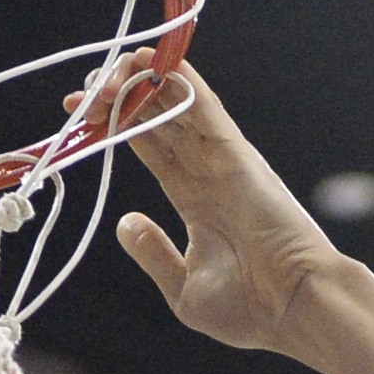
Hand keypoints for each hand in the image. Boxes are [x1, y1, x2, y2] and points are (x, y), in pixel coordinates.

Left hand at [88, 60, 355, 365]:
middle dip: (121, 98)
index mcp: (196, 200)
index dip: (117, 126)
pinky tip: (153, 62)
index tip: (80, 113)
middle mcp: (208, 173)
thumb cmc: (250, 311)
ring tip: (107, 69)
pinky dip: (180, 82)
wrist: (293, 309)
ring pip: (178, 107)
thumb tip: (125, 222)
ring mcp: (223, 161)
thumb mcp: (183, 289)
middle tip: (83, 89)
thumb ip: (154, 253)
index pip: (151, 149)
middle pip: (159, 120)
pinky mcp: (237, 156)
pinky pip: (204, 110)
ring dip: (142, 83)